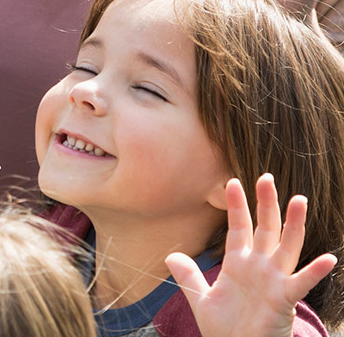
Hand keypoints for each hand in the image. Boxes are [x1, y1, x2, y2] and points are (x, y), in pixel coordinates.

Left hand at [166, 175, 336, 336]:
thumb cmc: (225, 328)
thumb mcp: (201, 299)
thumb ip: (189, 276)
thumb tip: (170, 255)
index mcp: (239, 264)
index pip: (239, 228)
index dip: (237, 206)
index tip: (231, 181)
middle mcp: (259, 267)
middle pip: (265, 228)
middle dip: (266, 203)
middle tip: (267, 177)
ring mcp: (273, 280)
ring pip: (287, 246)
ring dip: (293, 224)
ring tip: (299, 200)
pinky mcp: (284, 299)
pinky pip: (301, 283)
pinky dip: (315, 271)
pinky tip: (328, 258)